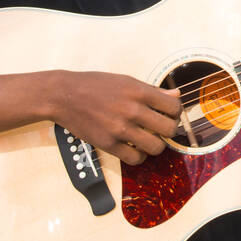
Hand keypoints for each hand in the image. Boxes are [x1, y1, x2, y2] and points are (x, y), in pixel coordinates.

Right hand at [48, 71, 180, 165]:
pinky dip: (139, 156)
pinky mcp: (108, 144)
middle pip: (169, 129)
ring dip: (156, 146)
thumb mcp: (126, 81)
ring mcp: (120, 129)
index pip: (174, 107)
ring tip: (148, 139)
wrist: (64, 95)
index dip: (175, 113)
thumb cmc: (95, 85)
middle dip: (169, 131)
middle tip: (161, 129)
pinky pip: (135, 159)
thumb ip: (152, 91)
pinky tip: (134, 148)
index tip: (169, 115)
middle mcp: (132, 110)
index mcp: (139, 92)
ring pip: (156, 147)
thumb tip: (175, 96)